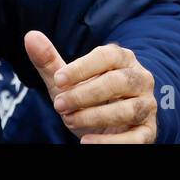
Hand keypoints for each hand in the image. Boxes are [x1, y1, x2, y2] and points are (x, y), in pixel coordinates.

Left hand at [25, 30, 157, 142]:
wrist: (107, 123)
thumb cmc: (86, 94)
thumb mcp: (66, 80)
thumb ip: (49, 61)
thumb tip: (30, 36)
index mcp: (121, 58)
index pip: (106, 56)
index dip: (82, 68)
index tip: (58, 79)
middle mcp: (140, 79)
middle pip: (118, 82)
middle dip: (85, 94)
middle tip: (59, 105)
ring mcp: (147, 105)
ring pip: (128, 109)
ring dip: (95, 116)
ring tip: (69, 121)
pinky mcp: (148, 131)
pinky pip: (136, 138)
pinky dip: (112, 142)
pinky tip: (87, 142)